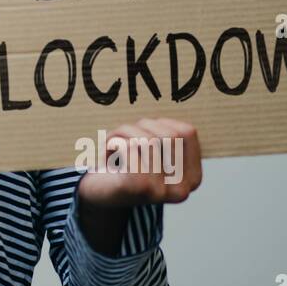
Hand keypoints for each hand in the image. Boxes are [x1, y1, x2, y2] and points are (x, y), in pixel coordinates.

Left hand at [77, 118, 202, 208]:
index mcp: (192, 179)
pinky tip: (108, 154)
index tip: (143, 131)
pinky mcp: (137, 188)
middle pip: (168, 134)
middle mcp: (181, 189)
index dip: (161, 122)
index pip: (187, 132)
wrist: (94, 191)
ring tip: (113, 144)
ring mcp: (161, 191)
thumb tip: (174, 94)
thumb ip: (169, 135)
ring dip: (123, 133)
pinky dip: (114, 142)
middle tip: (123, 136)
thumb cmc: (123, 163)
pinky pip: (130, 146)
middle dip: (141, 126)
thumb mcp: (153, 149)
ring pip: (147, 138)